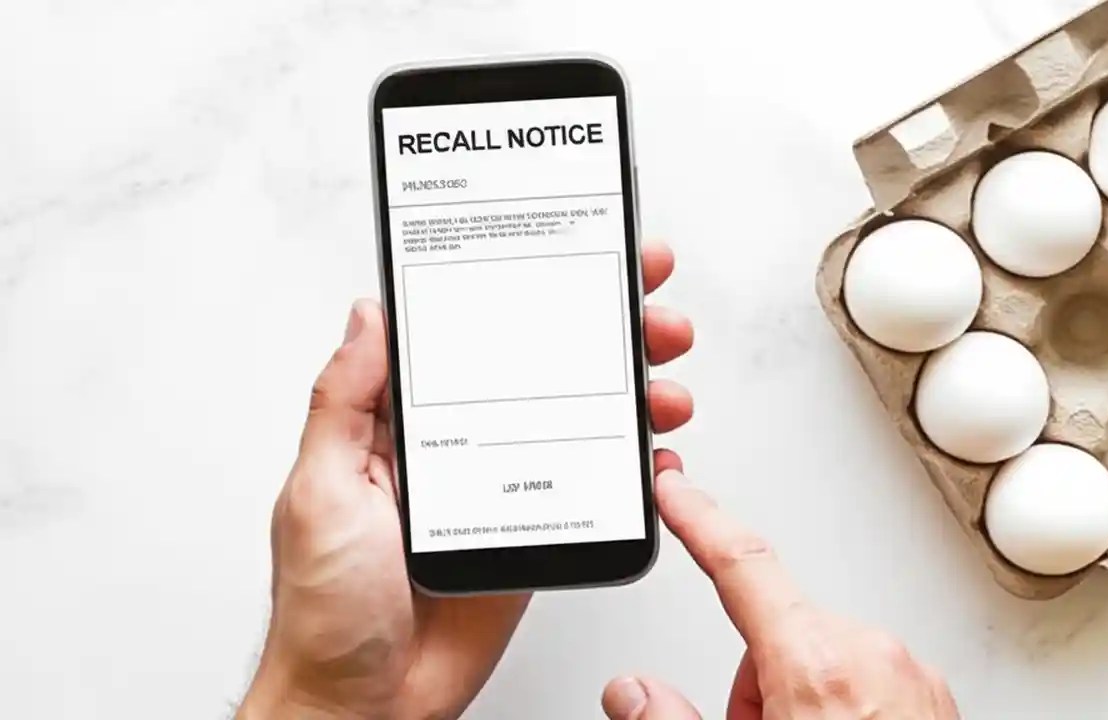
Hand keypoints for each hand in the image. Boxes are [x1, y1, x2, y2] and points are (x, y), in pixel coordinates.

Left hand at [237, 240, 693, 718]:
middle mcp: (463, 444)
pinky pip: (593, 487)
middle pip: (546, 366)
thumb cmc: (326, 610)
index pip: (476, 334)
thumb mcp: (320, 490)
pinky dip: (633, 468)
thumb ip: (346, 401)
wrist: (365, 707)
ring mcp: (505, 486)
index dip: (529, 287)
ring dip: (634, 394)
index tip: (576, 254)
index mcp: (405, 423)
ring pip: (581, 420)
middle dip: (608, 330)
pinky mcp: (534, 530)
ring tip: (666, 388)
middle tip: (651, 312)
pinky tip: (653, 456)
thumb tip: (367, 314)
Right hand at [601, 470, 959, 719]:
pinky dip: (842, 712)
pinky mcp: (935, 703)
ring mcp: (913, 680)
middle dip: (753, 685)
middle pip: (779, 634)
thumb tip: (634, 692)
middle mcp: (874, 657)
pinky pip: (867, 682)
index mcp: (819, 664)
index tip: (677, 488)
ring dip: (799, 702)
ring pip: (822, 660)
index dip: (700, 520)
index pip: (741, 566)